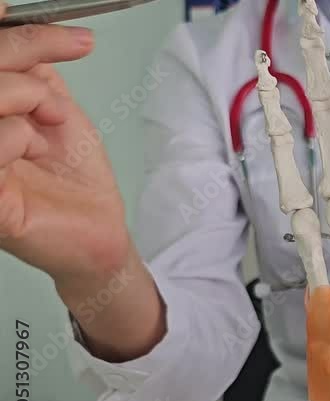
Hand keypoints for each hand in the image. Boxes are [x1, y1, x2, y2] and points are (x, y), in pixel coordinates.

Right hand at [0, 13, 129, 281]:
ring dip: (26, 100)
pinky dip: (16, 136)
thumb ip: (30, 66)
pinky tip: (30, 153)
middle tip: (53, 91)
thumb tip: (9, 15)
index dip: (15, 34)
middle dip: (20, 57)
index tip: (35, 20)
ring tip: (46, 129)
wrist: (98, 228)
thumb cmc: (71, 175)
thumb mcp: (52, 105)